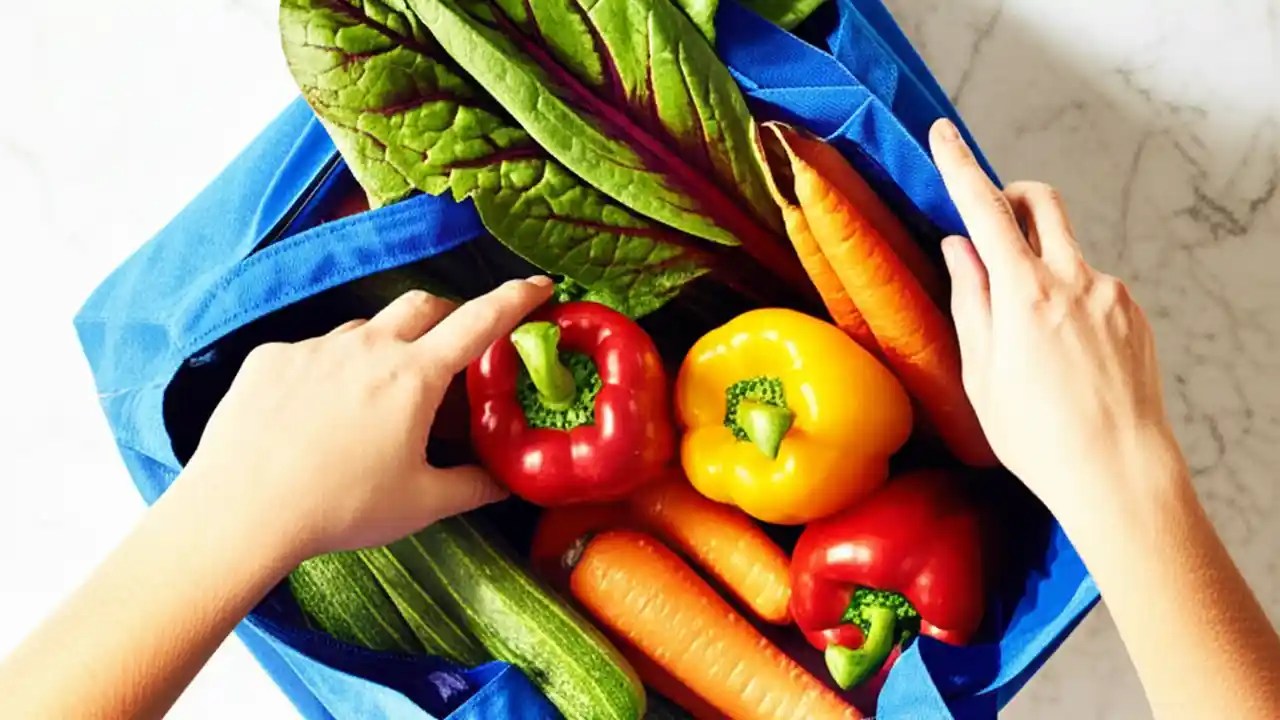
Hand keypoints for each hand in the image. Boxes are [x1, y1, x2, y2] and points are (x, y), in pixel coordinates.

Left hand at [184, 277, 553, 561]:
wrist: (241, 510)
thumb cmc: (341, 508)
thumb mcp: (421, 505)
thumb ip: (473, 487)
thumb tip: (507, 482)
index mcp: (414, 376)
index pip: (479, 321)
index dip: (515, 299)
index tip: (540, 284)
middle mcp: (368, 346)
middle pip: (423, 305)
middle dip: (449, 314)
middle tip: (456, 344)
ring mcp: (315, 347)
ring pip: (365, 330)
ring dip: (385, 346)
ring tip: (377, 396)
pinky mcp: (271, 358)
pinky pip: (312, 352)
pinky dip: (329, 372)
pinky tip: (315, 416)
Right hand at [929, 119, 1181, 519]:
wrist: (1119, 472)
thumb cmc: (1038, 436)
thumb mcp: (981, 373)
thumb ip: (969, 300)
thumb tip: (959, 247)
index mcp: (1025, 294)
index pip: (984, 210)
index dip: (959, 167)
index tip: (943, 136)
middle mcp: (1074, 280)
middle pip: (1042, 202)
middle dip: (1011, 197)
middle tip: (991, 226)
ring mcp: (1111, 294)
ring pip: (1066, 251)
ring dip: (1040, 266)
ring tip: (1031, 336)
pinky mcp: (1134, 313)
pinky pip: (1091, 286)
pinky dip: (1069, 301)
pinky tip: (1065, 356)